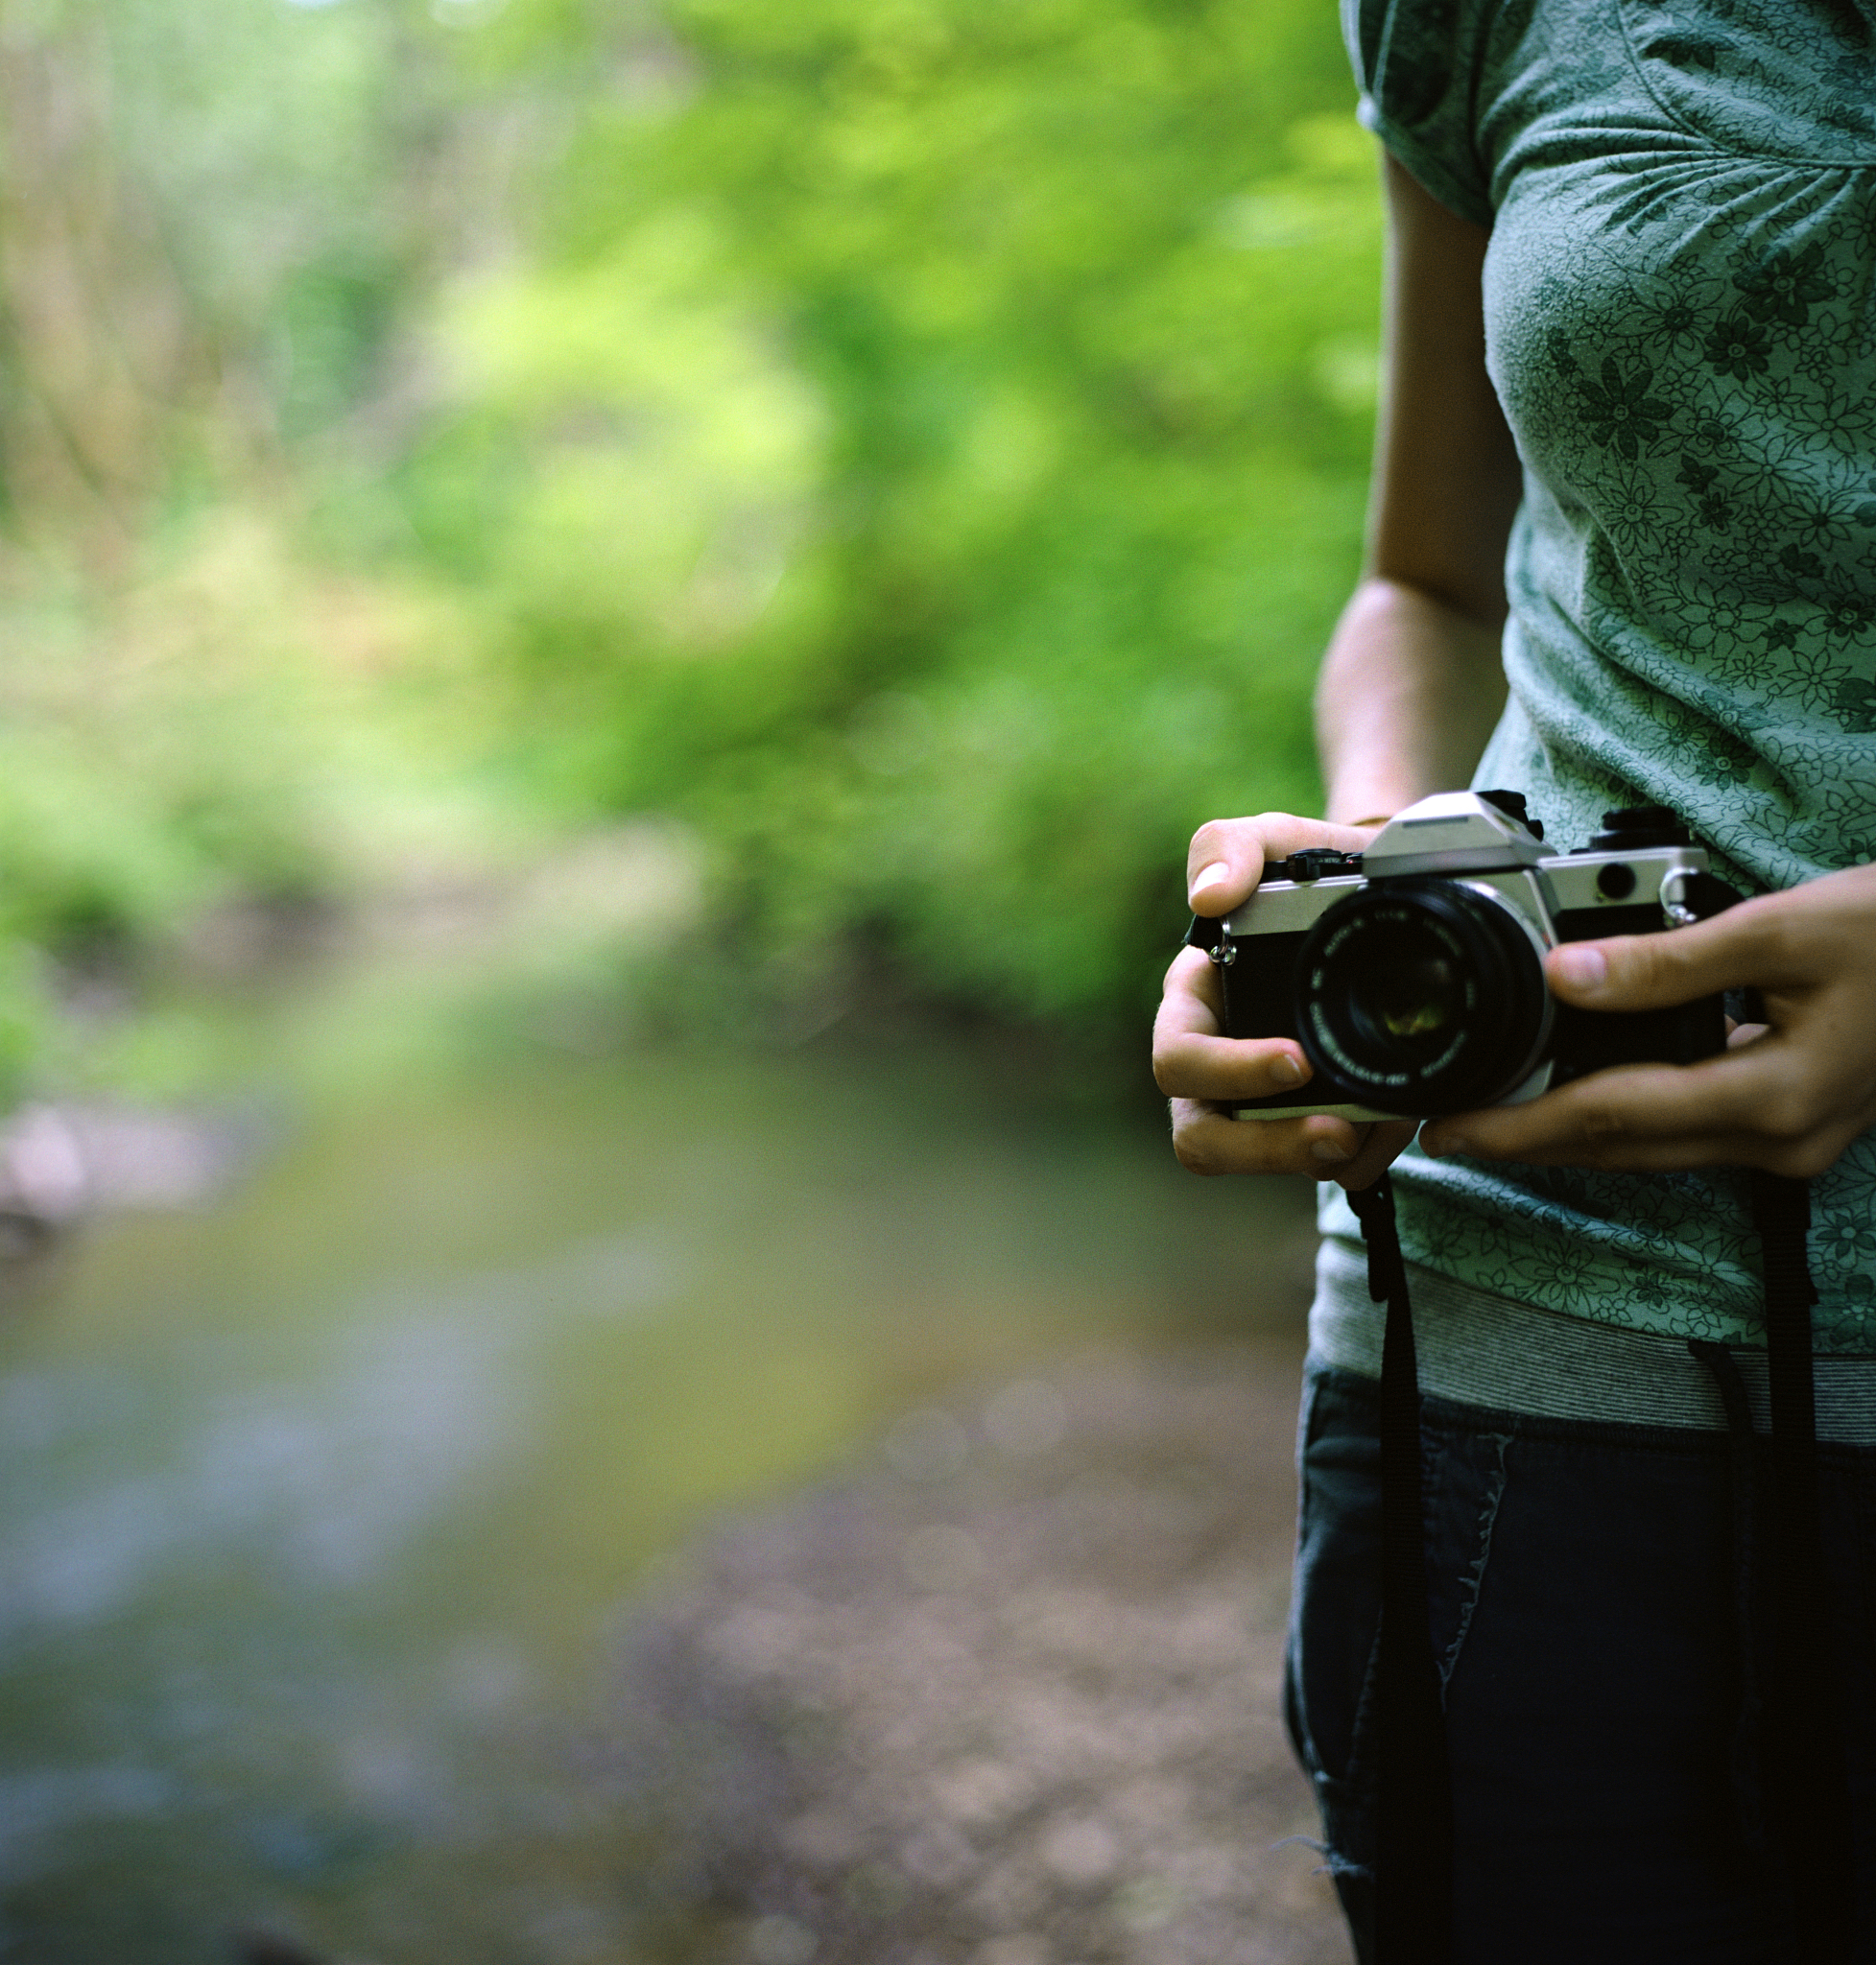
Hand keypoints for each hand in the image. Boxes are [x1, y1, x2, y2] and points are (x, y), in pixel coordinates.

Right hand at [1153, 812, 1415, 1189]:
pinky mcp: (1316, 1117)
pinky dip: (1360, 1160)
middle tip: (1336, 1131)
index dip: (1228, 1073)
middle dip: (1267, 1146)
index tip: (1296, 1059)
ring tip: (1373, 1134)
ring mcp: (1264, 1098)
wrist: (1384, 890)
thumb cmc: (1311, 868)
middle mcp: (1217, 1063)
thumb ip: (1226, 846)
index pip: (1179, 1061)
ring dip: (1316, 1159)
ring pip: (1265, 1161)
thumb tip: (1207, 897)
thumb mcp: (1270, 838)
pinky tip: (1394, 1126)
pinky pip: (1325, 1166)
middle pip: (1204, 1139)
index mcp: (1193, 1005)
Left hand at [1419, 859, 1875, 1177]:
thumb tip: (1565, 974)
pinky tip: (1582, 1095)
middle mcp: (1778, 1139)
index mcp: (1771, 1096)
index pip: (1609, 1118)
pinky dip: (1626, 1119)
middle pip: (1621, 1149)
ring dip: (1572, 1136)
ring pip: (1653, 1150)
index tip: (1448, 1129)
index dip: (1519, 1126)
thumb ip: (1667, 960)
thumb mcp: (1781, 928)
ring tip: (1496, 1114)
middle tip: (1449, 1129)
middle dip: (1529, 1142)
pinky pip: (1686, 1134)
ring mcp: (1791, 1142)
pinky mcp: (1795, 1126)